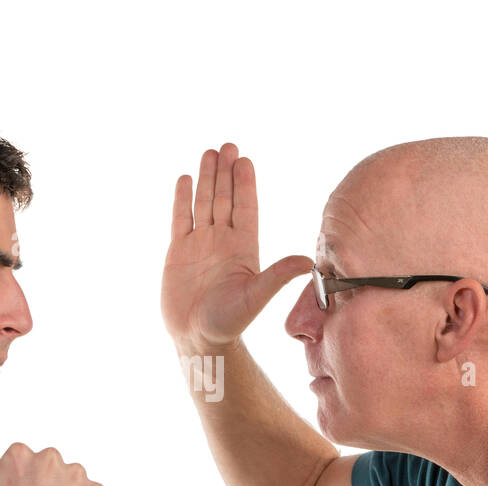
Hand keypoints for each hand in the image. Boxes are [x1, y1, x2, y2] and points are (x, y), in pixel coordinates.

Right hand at [161, 143, 312, 351]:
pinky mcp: (178, 251)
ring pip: (204, 202)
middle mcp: (223, 241)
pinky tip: (185, 179)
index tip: (244, 160)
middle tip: (228, 145)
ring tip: (209, 152)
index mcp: (243, 248)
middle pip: (224, 198)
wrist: (198, 338)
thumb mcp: (255, 297)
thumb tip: (308, 261)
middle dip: (225, 172)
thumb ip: (278, 276)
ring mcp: (200, 244)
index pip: (245, 207)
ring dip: (206, 178)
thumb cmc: (229, 322)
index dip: (245, 184)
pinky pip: (181, 219)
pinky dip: (182, 199)